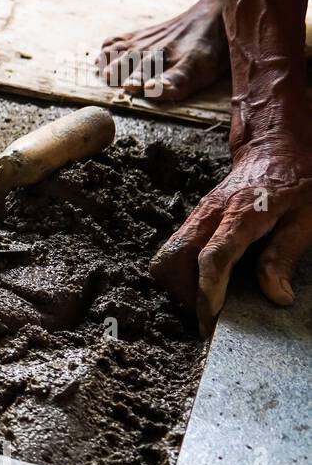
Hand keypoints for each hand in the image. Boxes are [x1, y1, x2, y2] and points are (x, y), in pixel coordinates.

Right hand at [150, 134, 311, 334]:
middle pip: (174, 258)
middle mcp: (210, 213)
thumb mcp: (307, 217)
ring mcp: (197, 216)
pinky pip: (172, 252)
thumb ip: (285, 254)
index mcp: (242, 211)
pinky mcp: (193, 221)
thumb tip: (276, 295)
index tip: (212, 316)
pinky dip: (181, 275)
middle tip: (211, 315)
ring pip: (166, 257)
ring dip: (180, 286)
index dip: (209, 289)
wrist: (275, 148)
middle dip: (186, 293)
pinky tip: (205, 284)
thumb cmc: (296, 179)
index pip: (214, 255)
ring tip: (207, 302)